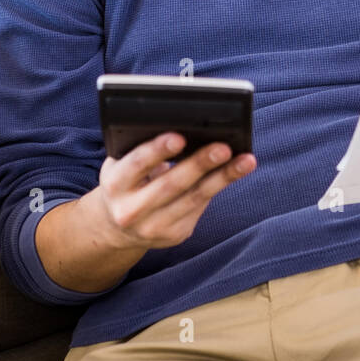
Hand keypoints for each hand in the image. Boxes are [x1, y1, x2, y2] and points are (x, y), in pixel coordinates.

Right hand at [95, 133, 255, 251]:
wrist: (117, 227)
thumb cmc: (126, 181)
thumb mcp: (122, 164)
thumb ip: (143, 148)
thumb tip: (186, 124)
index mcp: (114, 185)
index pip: (136, 165)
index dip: (157, 150)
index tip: (180, 137)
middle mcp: (130, 211)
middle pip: (170, 185)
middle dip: (199, 164)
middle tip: (223, 147)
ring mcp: (153, 227)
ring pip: (194, 198)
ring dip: (223, 177)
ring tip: (245, 160)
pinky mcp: (175, 235)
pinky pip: (201, 206)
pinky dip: (219, 185)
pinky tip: (236, 171)